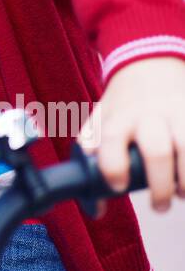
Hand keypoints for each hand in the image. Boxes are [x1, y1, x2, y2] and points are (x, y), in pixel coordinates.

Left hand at [77, 56, 184, 218]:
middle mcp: (149, 114)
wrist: (150, 63)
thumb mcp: (101, 121)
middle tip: (159, 206)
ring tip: (182, 195)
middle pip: (157, 151)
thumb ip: (95, 161)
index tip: (119, 186)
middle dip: (160, 186)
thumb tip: (97, 207)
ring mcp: (179, 111)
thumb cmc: (124, 103)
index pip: (112, 139)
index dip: (113, 166)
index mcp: (119, 117)